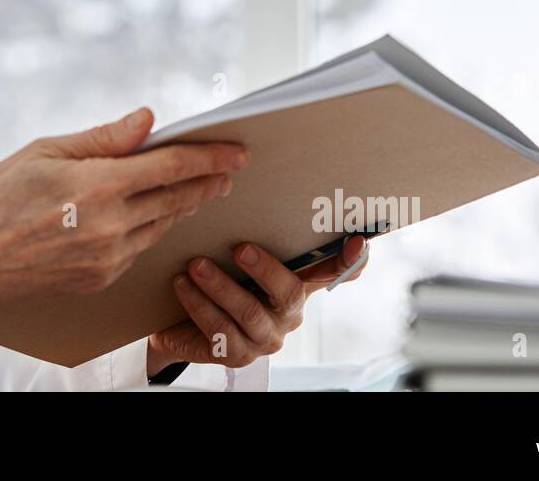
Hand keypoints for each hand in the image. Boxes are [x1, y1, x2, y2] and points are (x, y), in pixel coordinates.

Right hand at [0, 106, 247, 313]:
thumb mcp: (46, 152)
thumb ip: (104, 138)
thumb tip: (147, 120)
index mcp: (98, 186)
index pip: (171, 166)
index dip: (209, 157)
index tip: (235, 151)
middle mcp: (110, 226)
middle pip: (177, 199)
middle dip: (207, 182)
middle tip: (230, 169)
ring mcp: (107, 258)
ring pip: (162, 227)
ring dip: (184, 206)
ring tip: (200, 188)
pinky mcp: (99, 280)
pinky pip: (139, 249)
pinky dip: (153, 229)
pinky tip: (157, 216)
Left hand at [146, 235, 369, 374]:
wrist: (180, 321)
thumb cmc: (218, 278)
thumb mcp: (237, 255)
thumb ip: (257, 232)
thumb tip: (259, 182)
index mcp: (296, 285)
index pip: (331, 273)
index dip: (348, 261)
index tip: (358, 241)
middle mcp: (287, 314)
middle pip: (289, 293)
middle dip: (265, 269)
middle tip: (239, 248)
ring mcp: (263, 338)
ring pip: (249, 313)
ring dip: (220, 287)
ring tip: (195, 265)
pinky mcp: (236, 355)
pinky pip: (219, 331)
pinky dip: (199, 305)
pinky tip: (182, 285)